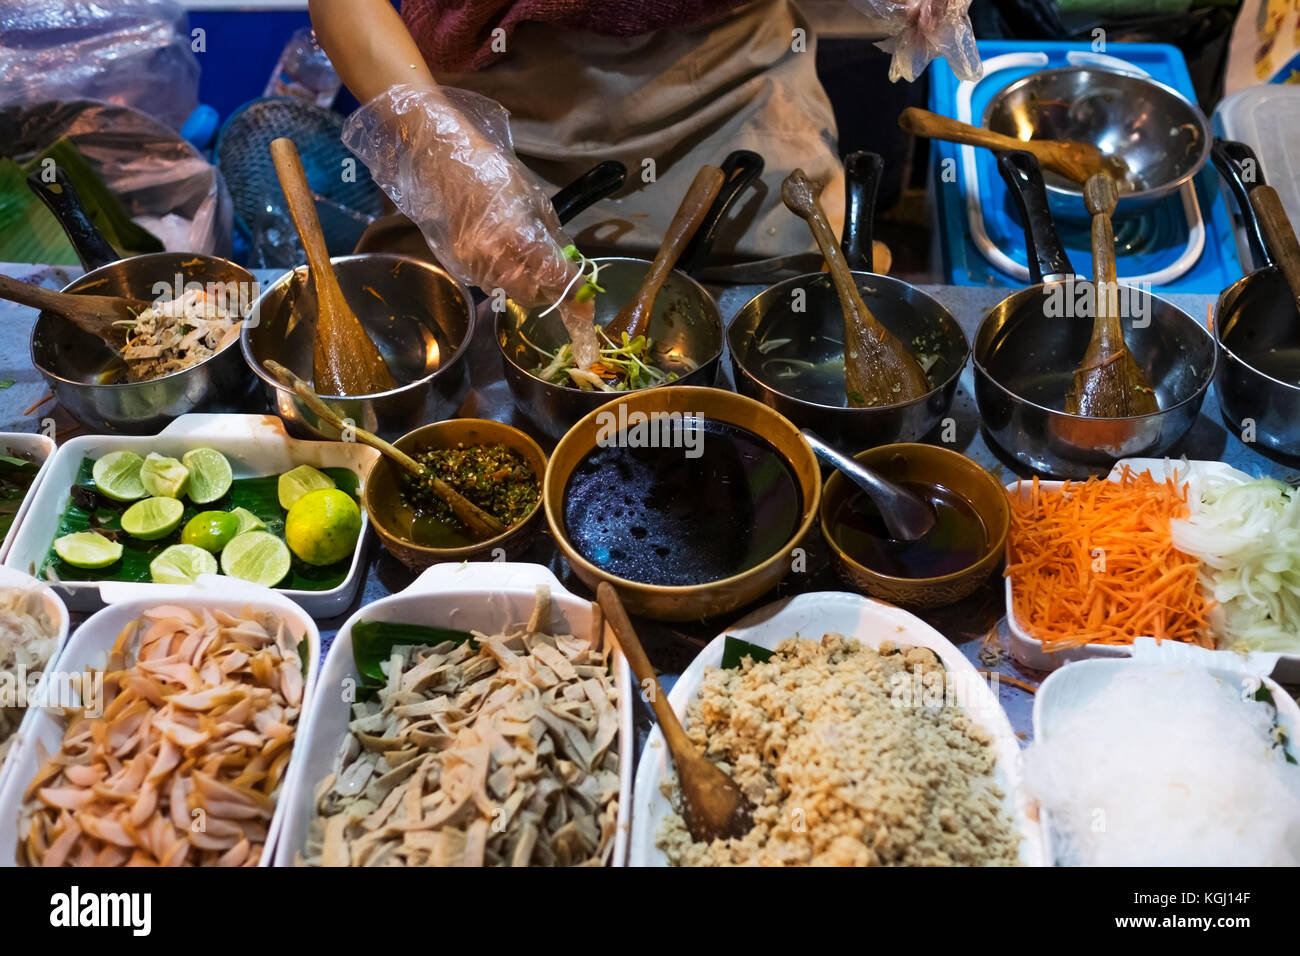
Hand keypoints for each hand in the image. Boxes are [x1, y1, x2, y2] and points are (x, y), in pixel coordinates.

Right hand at [343, 84, 598, 361]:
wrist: (444, 165)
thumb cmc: (495, 175)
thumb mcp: (535, 201)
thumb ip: (553, 239)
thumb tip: (569, 267)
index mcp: (519, 236)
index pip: (553, 277)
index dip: (572, 295)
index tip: (585, 311)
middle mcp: (495, 257)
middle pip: (530, 296)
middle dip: (545, 291)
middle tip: (551, 275)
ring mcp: (473, 265)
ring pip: (508, 292)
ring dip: (523, 284)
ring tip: (523, 258)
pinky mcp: (458, 266)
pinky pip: (489, 282)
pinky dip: (502, 276)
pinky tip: (500, 252)